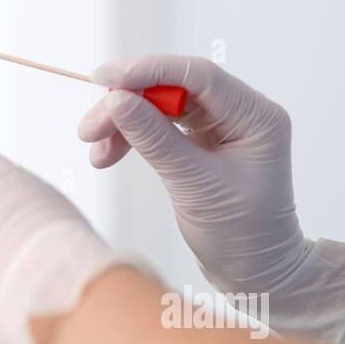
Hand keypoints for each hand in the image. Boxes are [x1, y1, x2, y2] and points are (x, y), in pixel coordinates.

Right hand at [78, 55, 344, 343]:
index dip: (148, 71)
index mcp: (255, 116)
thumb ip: (156, 139)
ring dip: (123, 121)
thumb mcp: (196, 186)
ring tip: (94, 147)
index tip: (104, 78)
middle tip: (88, 128)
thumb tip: (115, 99)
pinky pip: (158, 126)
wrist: (256, 273)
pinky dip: (130, 137)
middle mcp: (239, 112)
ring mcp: (219, 126)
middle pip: (173, 87)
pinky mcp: (200, 141)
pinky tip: (107, 155)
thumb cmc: (241, 234)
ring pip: (160, 105)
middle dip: (127, 102)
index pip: (197, 75)